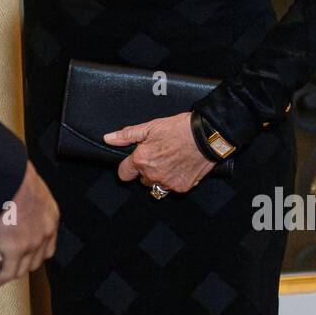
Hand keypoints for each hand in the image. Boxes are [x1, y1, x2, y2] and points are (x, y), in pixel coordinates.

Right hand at [0, 161, 58, 290]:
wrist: (6, 171)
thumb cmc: (10, 173)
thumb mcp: (22, 189)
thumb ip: (15, 206)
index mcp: (49, 216)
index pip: (45, 246)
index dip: (30, 255)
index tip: (16, 258)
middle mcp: (45, 232)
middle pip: (33, 261)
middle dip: (14, 267)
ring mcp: (32, 242)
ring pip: (18, 270)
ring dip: (0, 275)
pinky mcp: (15, 248)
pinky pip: (5, 274)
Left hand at [103, 111, 217, 193]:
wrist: (207, 136)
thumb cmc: (179, 129)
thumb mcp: (151, 127)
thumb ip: (127, 135)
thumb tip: (108, 139)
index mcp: (141, 160)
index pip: (123, 173)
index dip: (128, 166)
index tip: (134, 161)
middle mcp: (152, 175)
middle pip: (141, 179)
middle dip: (146, 170)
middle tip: (158, 155)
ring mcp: (168, 183)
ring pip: (156, 185)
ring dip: (159, 177)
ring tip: (170, 161)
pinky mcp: (182, 187)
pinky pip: (172, 188)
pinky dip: (175, 179)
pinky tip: (181, 166)